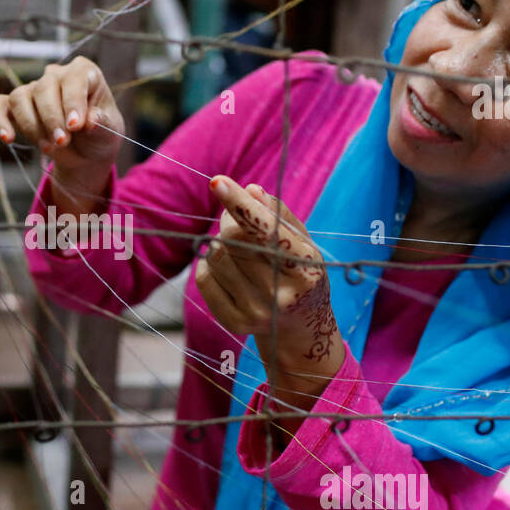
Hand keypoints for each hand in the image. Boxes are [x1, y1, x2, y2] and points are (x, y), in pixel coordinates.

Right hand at [0, 56, 124, 210]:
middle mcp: (56, 76)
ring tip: (48, 147)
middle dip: (51, 118)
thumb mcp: (110, 131)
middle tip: (62, 142)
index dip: (72, 101)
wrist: (87, 153)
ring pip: (20, 98)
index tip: (75, 126)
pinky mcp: (16, 107)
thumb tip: (91, 119)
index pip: (73, 78)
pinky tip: (8, 138)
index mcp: (84, 72)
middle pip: (43, 88)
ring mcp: (34, 90)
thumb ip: (103, 122)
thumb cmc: (100, 134)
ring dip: (31, 126)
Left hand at [196, 175, 343, 398]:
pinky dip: (210, 264)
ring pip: (216, 255)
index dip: (240, 204)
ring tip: (239, 249)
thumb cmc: (301, 272)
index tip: (216, 181)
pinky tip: (229, 269)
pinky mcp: (234, 323)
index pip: (267, 230)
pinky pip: (204, 278)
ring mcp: (256, 311)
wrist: (301, 327)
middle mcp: (280, 294)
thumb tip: (250, 190)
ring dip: (220, 242)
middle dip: (231, 221)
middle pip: (234, 240)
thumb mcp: (303, 242)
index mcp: (305, 269)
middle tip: (240, 221)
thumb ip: (279, 214)